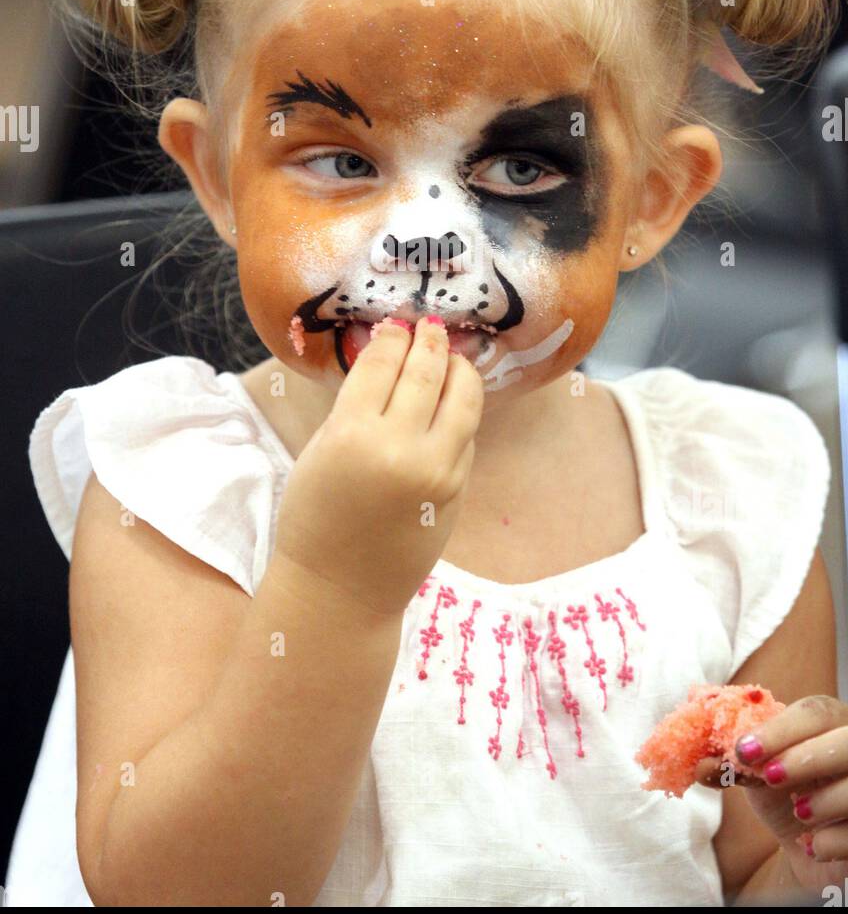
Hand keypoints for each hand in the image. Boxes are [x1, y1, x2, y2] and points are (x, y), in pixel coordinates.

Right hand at [274, 315, 484, 616]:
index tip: (395, 324)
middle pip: (426, 372)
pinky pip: (466, 434)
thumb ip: (355, 405)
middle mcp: (400, 448)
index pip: (382, 364)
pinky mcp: (458, 488)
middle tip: (428, 325)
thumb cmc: (315, 518)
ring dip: (458, 368)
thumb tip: (385, 356)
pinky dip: (460, 409)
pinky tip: (453, 398)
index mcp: (352, 435)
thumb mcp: (320, 451)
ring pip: (462, 398)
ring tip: (451, 354)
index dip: (391, 337)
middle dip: (428, 341)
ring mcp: (437, 470)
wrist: (341, 589)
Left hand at [695, 695, 847, 892]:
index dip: (780, 730)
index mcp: (833, 722)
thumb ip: (728, 764)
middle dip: (808, 756)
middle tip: (769, 777)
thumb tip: (699, 765)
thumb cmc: (783, 795)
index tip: (742, 751)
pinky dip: (835, 840)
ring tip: (799, 811)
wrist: (809, 844)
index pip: (815, 712)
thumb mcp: (753, 774)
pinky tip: (814, 846)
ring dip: (827, 799)